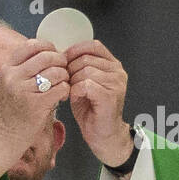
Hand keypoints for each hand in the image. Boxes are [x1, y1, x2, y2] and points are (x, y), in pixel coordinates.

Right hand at [0, 38, 68, 178]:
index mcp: (8, 67)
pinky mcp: (36, 104)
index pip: (33, 45)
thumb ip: (28, 65)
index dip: (49, 48)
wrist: (7, 134)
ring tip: (62, 86)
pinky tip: (61, 97)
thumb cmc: (16, 106)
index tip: (54, 57)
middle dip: (61, 62)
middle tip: (63, 72)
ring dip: (65, 77)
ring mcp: (23, 90)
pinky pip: (61, 88)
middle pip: (47, 56)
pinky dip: (66, 91)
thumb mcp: (14, 81)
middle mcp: (13, 76)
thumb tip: (52, 50)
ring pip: (56, 72)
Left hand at [65, 39, 132, 167]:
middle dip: (70, 70)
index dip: (74, 51)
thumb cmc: (92, 110)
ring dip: (72, 82)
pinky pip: (85, 84)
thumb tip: (61, 55)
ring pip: (84, 71)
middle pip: (85, 58)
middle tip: (67, 83)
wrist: (103, 134)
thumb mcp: (85, 82)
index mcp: (113, 65)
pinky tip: (75, 98)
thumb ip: (79, 67)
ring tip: (73, 92)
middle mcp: (117, 71)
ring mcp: (116, 83)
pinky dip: (76, 91)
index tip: (64, 63)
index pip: (92, 45)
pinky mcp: (110, 95)